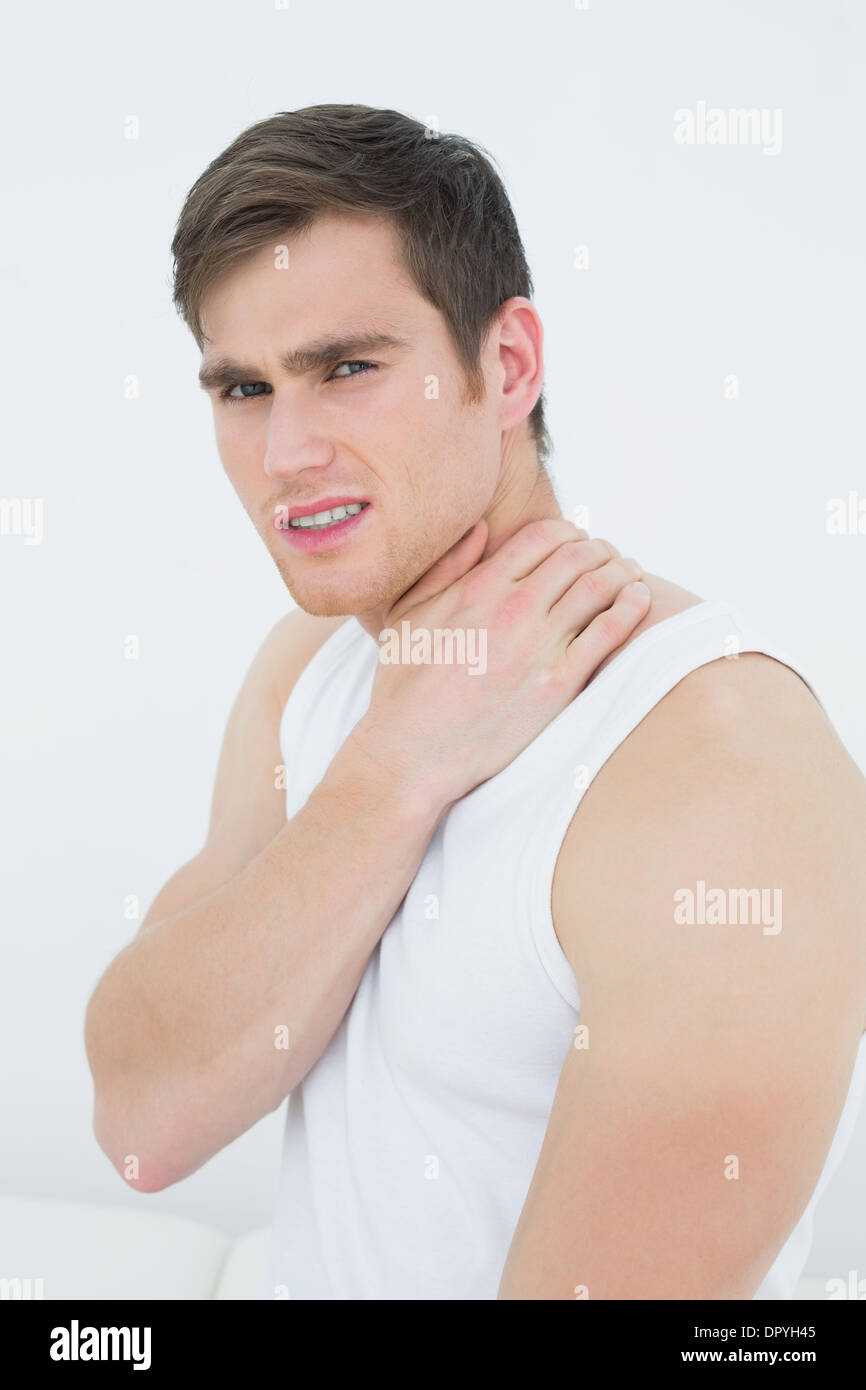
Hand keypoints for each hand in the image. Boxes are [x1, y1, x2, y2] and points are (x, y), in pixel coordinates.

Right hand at [350, 518, 649, 808]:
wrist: (411, 752)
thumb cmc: (402, 686)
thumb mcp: (407, 614)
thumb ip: (445, 567)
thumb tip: (480, 528)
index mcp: (478, 587)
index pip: (543, 536)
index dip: (569, 532)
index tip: (578, 541)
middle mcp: (512, 608)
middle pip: (577, 556)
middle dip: (600, 549)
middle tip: (610, 556)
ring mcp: (538, 646)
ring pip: (600, 586)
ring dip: (623, 572)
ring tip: (632, 574)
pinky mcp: (558, 683)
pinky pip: (610, 632)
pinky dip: (632, 607)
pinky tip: (639, 599)